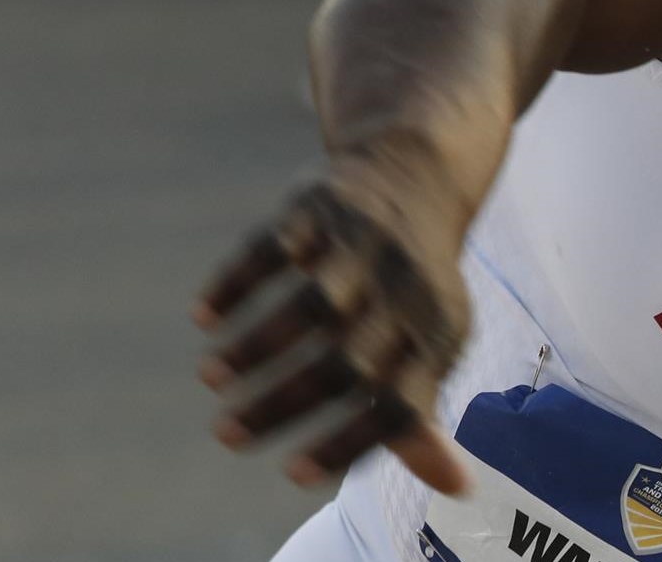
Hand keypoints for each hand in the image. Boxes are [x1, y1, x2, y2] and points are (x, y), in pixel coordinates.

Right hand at [195, 179, 471, 494]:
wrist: (420, 171)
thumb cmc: (417, 284)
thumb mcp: (435, 340)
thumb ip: (424, 413)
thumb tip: (455, 489)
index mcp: (438, 332)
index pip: (399, 401)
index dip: (349, 440)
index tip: (294, 475)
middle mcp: (405, 289)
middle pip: (347, 359)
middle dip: (284, 402)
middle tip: (228, 435)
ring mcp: (363, 244)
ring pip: (311, 304)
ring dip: (257, 344)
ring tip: (212, 380)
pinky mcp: (321, 206)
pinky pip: (276, 246)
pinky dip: (238, 279)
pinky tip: (206, 316)